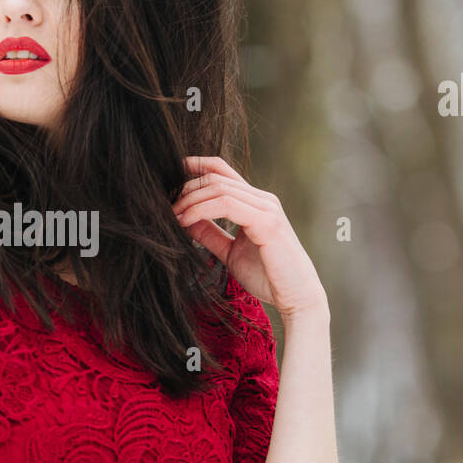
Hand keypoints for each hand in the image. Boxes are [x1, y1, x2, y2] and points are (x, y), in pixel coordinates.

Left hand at [172, 155, 328, 318]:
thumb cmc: (268, 276)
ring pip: (219, 188)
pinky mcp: (267, 222)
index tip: (172, 171)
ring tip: (172, 216)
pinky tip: (186, 221)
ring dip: (190, 200)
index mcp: (256, 202)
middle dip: (186, 190)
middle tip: (165, 207)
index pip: (223, 171)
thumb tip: (185, 220)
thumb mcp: (230, 252)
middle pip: (216, 178)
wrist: (297, 297)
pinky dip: (201, 210)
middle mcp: (263, 200)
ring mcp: (267, 208)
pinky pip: (226, 204)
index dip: (197, 165)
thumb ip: (210, 234)